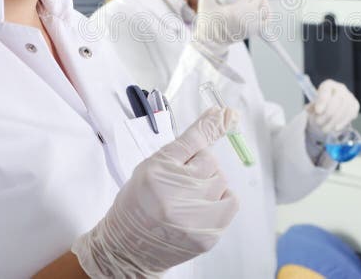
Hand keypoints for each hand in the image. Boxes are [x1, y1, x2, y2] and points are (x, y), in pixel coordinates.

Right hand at [72, 107, 239, 276]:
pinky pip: (231, 201)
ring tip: (188, 197)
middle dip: (198, 165)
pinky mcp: (209, 234)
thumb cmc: (138, 203)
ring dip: (209, 183)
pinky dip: (221, 199)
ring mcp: (194, 216)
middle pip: (209, 159)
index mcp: (158, 172)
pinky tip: (203, 206)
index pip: (192, 140)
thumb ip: (182, 146)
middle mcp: (176, 194)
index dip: (210, 124)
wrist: (129, 247)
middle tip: (180, 181)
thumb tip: (216, 117)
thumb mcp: (151, 167)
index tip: (225, 112)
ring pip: (221, 179)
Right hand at [193, 0, 268, 56]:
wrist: (211, 41)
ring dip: (258, 0)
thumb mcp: (205, 3)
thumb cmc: (208, 23)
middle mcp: (249, 18)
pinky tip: (256, 9)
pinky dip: (265, 13)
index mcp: (238, 10)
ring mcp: (253, 25)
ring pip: (265, 6)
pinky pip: (267, 19)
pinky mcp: (255, 31)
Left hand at [306, 79, 359, 134]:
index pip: (326, 90)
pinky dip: (342, 122)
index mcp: (328, 85)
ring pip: (343, 110)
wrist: (332, 106)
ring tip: (324, 129)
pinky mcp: (355, 105)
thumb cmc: (321, 104)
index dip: (322, 100)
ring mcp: (349, 96)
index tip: (318, 111)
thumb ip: (312, 106)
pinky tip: (335, 128)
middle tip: (318, 123)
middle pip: (336, 101)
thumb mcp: (314, 104)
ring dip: (333, 121)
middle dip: (327, 114)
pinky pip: (350, 114)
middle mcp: (340, 88)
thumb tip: (308, 109)